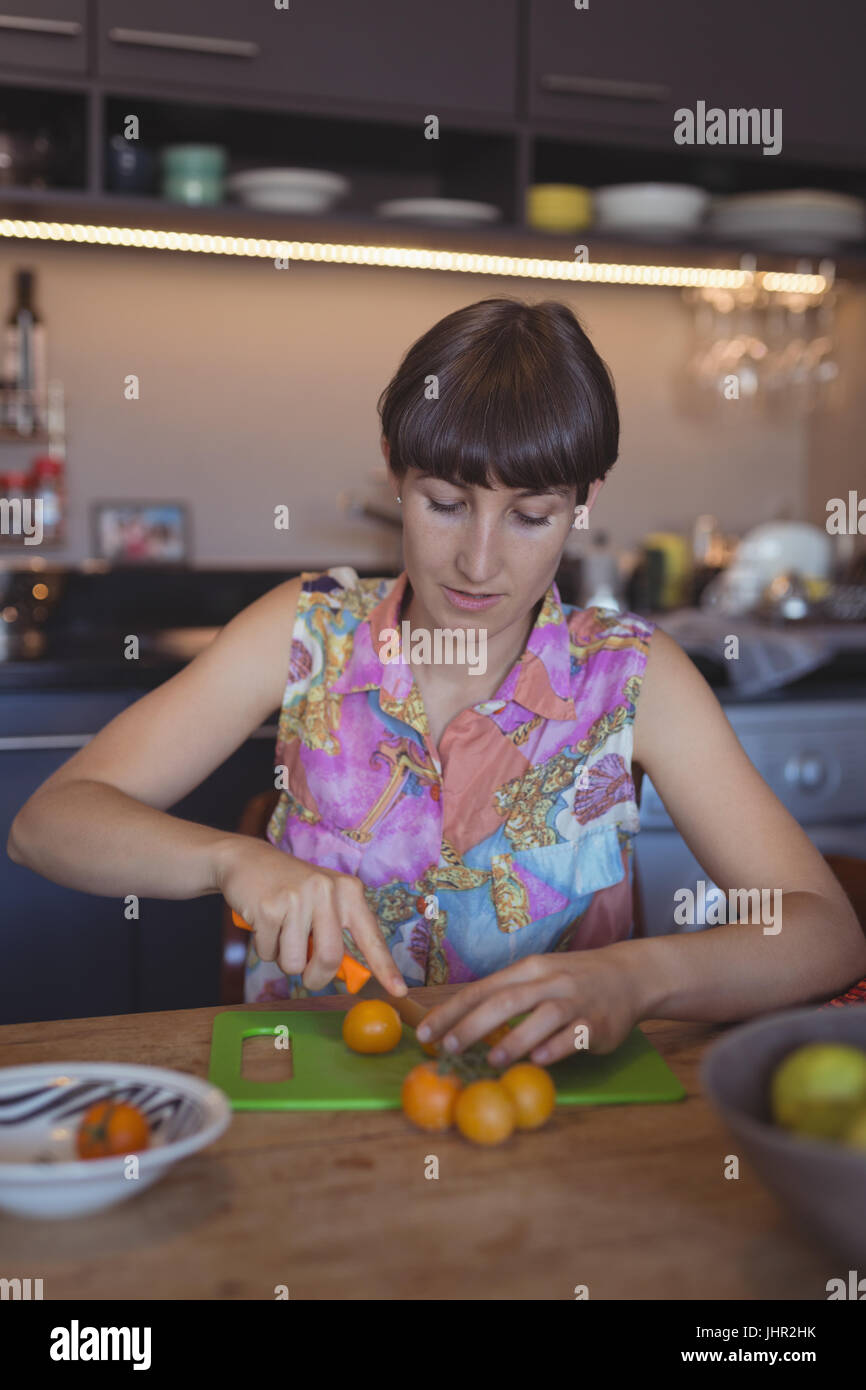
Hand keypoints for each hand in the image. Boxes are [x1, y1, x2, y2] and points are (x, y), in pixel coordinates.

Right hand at [215, 835, 405, 994]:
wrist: (247, 860)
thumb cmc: (291, 888)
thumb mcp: (323, 901)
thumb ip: (338, 933)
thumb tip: (350, 977)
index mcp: (348, 891)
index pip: (371, 936)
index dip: (385, 967)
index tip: (400, 991)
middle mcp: (327, 891)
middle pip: (330, 959)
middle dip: (315, 977)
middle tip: (307, 974)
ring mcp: (297, 898)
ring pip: (294, 962)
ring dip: (284, 959)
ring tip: (280, 932)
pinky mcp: (268, 908)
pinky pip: (269, 953)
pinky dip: (265, 948)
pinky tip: (263, 923)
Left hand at [415, 947, 646, 1065]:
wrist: (629, 975)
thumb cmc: (572, 980)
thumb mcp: (538, 977)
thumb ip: (507, 997)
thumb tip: (461, 1023)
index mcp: (528, 969)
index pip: (482, 989)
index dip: (452, 1011)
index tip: (425, 1032)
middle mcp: (549, 981)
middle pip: (506, 1000)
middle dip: (473, 1025)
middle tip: (448, 1048)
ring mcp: (575, 1001)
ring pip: (542, 1017)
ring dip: (515, 1039)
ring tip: (491, 1060)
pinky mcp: (598, 1023)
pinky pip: (574, 1036)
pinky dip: (555, 1048)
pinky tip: (538, 1060)